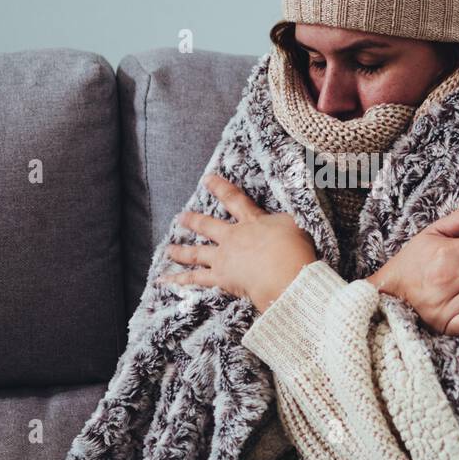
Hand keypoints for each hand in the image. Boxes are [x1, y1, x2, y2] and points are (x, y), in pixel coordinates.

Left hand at [155, 173, 317, 312]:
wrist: (286, 274)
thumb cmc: (295, 249)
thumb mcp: (294, 225)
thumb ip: (286, 219)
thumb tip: (286, 213)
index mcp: (251, 221)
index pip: (233, 199)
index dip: (219, 188)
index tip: (207, 179)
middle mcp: (233, 237)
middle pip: (208, 225)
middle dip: (194, 220)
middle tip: (181, 217)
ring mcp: (224, 258)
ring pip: (197, 253)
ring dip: (181, 250)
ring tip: (169, 249)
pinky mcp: (221, 278)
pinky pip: (195, 279)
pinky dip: (178, 280)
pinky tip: (163, 280)